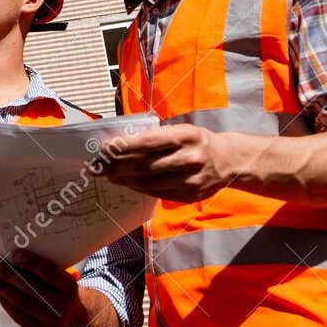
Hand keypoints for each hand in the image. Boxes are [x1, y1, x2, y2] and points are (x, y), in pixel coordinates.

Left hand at [0, 249, 115, 326]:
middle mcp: (62, 306)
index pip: (48, 273)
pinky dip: (5, 302)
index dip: (31, 262)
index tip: (13, 254)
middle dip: (8, 274)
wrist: (74, 322)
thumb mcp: (61, 280)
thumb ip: (43, 270)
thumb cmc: (61, 292)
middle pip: (30, 288)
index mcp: (70, 287)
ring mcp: (52, 322)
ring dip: (1, 287)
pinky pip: (18, 316)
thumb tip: (13, 256)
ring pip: (21, 302)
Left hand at [98, 123, 236, 202]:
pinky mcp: (189, 195)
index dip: (123, 147)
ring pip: (148, 182)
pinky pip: (156, 193)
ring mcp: (190, 180)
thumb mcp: (182, 131)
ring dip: (123, 179)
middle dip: (116, 165)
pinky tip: (126, 182)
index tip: (105, 148)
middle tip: (97, 166)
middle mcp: (189, 158)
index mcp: (186, 136)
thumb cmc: (197, 142)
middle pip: (144, 165)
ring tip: (107, 175)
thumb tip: (119, 145)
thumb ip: (155, 137)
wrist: (229, 161)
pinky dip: (138, 188)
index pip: (147, 143)